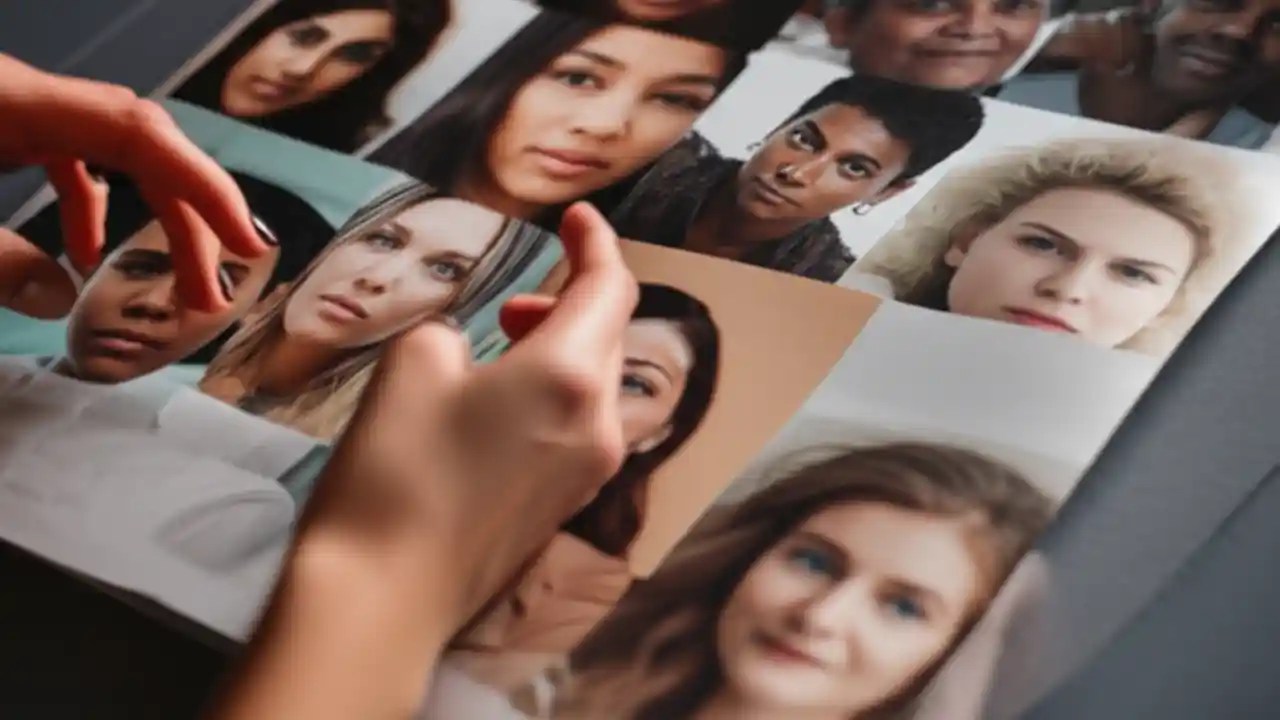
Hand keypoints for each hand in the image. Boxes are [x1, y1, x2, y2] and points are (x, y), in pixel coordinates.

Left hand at [0, 53, 266, 316]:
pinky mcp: (8, 124)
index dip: (203, 187)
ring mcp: (24, 110)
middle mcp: (34, 98)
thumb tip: (59, 299)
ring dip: (156, 218)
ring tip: (180, 284)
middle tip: (212, 295)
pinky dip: (94, 205)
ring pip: (119, 154)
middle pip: (145, 149)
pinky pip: (73, 156)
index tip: (248, 246)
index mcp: (20, 102)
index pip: (139, 133)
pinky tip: (87, 254)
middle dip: (190, 221)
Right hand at [206, 202, 637, 719]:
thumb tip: (472, 356)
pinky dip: (555, 395)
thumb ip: (456, 335)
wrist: (384, 596)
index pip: (610, 287)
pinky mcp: (567, 505)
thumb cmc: (394, 473)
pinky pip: (580, 427)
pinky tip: (501, 404)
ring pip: (596, 384)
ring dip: (560, 349)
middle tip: (512, 301)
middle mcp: (600, 425)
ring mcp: (590, 472)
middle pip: (609, 335)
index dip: (596, 243)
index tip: (578, 217)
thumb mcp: (413, 365)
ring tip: (499, 348)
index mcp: (572, 375)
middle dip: (569, 301)